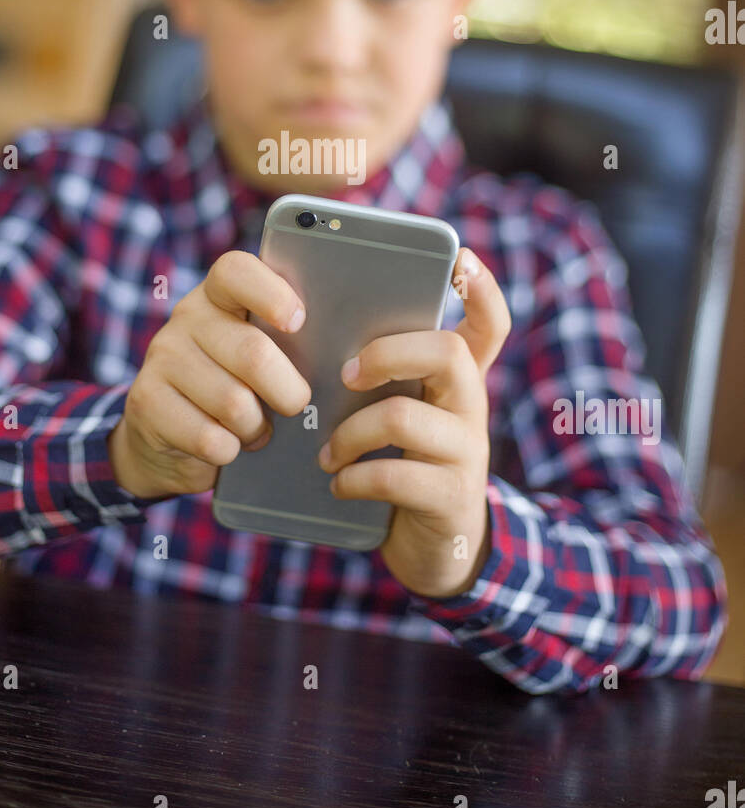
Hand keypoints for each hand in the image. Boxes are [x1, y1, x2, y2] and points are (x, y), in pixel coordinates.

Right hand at [108, 252, 311, 498]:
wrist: (163, 435)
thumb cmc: (233, 387)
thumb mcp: (253, 356)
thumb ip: (285, 344)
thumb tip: (336, 358)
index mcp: (219, 295)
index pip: (237, 271)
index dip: (272, 294)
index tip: (298, 323)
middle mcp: (186, 317)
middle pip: (253, 353)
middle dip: (287, 392)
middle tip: (294, 405)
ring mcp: (161, 356)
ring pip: (234, 403)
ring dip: (256, 428)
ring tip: (254, 428)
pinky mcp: (145, 399)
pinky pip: (209, 437)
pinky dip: (228, 451)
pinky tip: (225, 444)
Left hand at [318, 247, 511, 599]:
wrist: (438, 550)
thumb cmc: (404, 464)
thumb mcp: (402, 414)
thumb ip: (382, 377)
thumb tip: (318, 332)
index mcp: (459, 380)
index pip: (489, 324)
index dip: (482, 289)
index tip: (461, 258)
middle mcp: (471, 406)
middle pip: (448, 352)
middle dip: (387, 353)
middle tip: (344, 374)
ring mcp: (466, 452)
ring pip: (404, 417)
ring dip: (349, 433)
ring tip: (326, 453)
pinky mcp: (450, 497)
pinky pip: (394, 476)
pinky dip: (354, 479)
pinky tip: (338, 485)